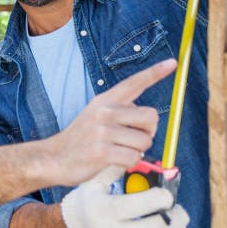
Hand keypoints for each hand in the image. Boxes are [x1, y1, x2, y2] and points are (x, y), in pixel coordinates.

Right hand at [48, 58, 176, 185]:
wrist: (54, 158)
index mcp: (105, 100)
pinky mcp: (102, 150)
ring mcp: (102, 130)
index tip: (173, 63)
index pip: (134, 83)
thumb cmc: (81, 140)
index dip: (155, 72)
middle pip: (151, 117)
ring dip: (137, 151)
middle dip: (148, 132)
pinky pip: (134, 158)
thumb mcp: (96, 117)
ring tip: (118, 151)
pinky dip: (129, 164)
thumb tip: (150, 121)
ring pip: (145, 141)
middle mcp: (104, 111)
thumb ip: (120, 113)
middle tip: (131, 140)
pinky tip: (113, 161)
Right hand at [60, 166, 188, 227]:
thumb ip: (119, 169)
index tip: (166, 192)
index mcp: (100, 210)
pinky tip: (173, 224)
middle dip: (169, 220)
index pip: (126, 208)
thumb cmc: (94, 195)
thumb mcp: (98, 178)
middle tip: (178, 206)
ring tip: (177, 213)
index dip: (151, 200)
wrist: (83, 221)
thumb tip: (143, 159)